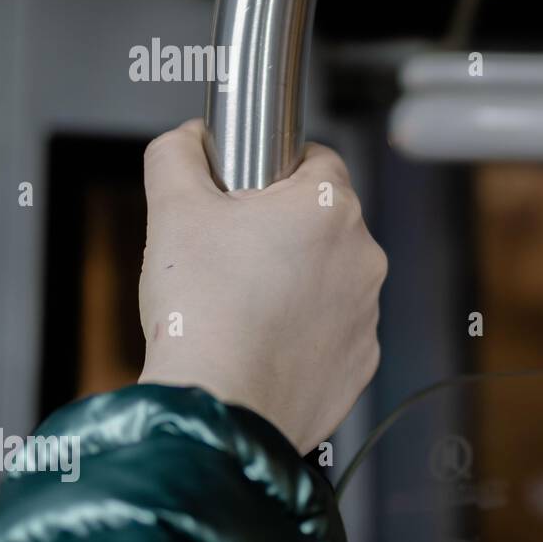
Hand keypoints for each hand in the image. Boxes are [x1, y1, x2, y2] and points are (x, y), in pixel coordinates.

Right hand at [137, 119, 386, 452]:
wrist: (220, 403)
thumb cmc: (202, 306)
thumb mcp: (172, 208)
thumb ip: (177, 155)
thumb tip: (188, 138)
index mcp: (329, 206)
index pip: (319, 160)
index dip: (279, 169)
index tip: (250, 189)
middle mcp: (365, 255)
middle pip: (326, 223)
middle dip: (285, 231)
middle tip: (233, 255)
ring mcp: (370, 312)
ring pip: (333, 280)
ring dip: (299, 284)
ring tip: (245, 307)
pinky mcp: (363, 361)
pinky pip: (335, 333)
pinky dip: (306, 334)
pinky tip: (264, 345)